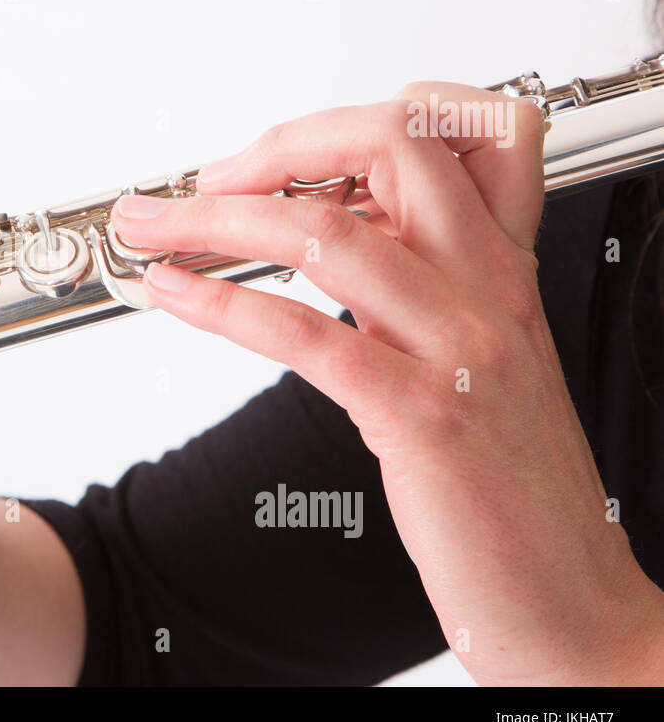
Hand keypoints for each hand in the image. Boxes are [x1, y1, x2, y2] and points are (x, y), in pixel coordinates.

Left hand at [110, 85, 663, 683]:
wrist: (569, 597)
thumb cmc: (507, 485)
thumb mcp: (469, 359)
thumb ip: (411, 291)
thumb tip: (325, 237)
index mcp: (501, 268)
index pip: (466, 129)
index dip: (358, 123)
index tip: (273, 161)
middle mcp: (487, 289)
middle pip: (390, 145)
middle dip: (274, 147)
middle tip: (203, 180)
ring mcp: (457, 347)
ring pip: (324, 234)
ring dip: (213, 221)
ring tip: (152, 229)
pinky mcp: (420, 416)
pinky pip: (305, 333)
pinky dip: (219, 304)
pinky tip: (172, 294)